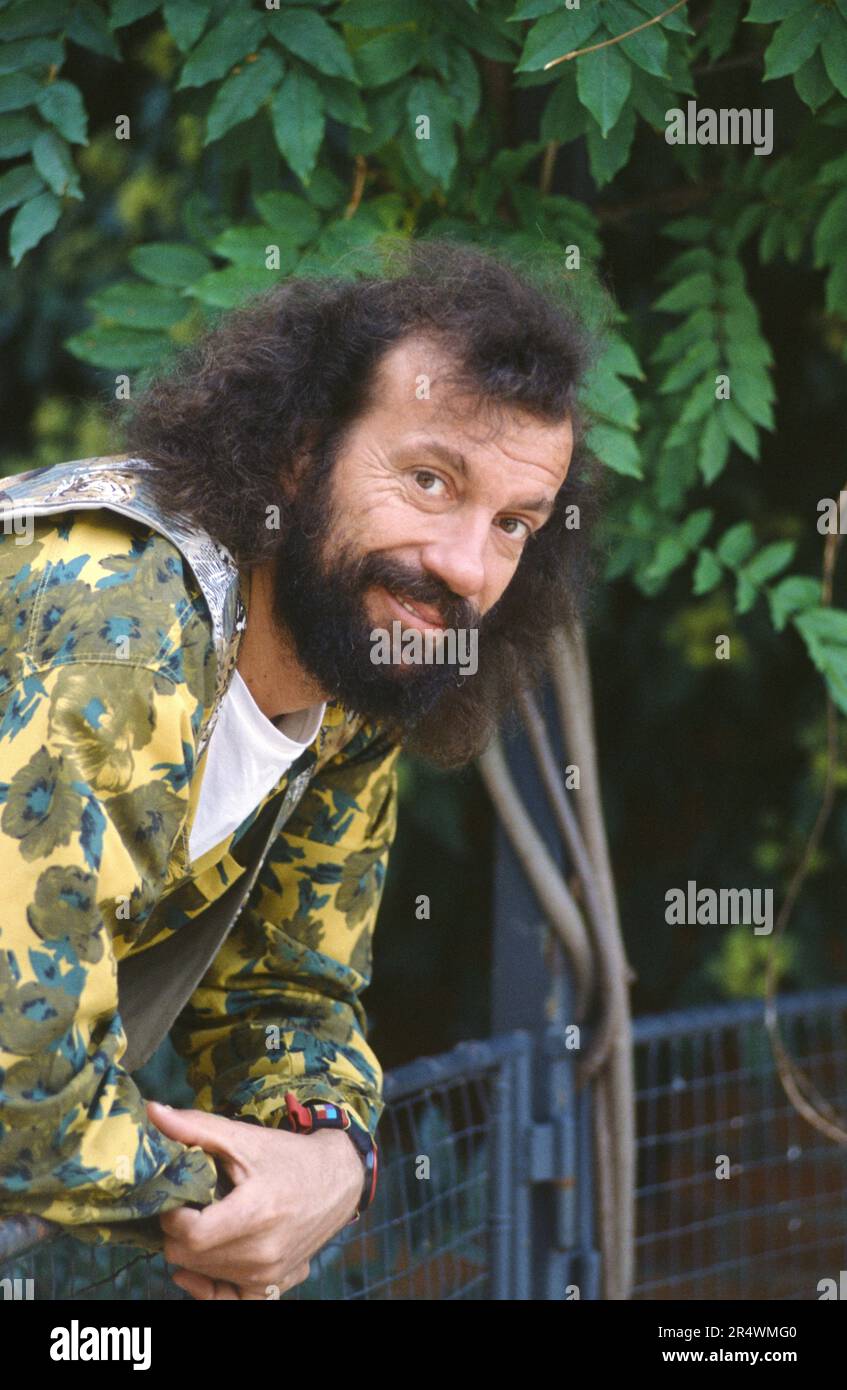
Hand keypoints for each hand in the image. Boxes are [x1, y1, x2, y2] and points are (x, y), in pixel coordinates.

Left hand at [146, 1099, 364, 1300]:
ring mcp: (269, 1274)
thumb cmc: (288, 1156)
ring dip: (194, 1252)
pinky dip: (209, 1288)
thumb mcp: (244, 1138)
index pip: (190, 1234)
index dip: (172, 1215)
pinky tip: (199, 1270)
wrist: (337, 1180)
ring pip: (203, 1275)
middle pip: (189, 1257)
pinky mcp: (274, 1285)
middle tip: (189, 1206)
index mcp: (256, 1213)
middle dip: (177, 1232)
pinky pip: (228, 1302)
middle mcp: (263, 1252)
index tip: (177, 1197)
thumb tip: (151, 1111)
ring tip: (207, 1222)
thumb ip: (195, 1128)